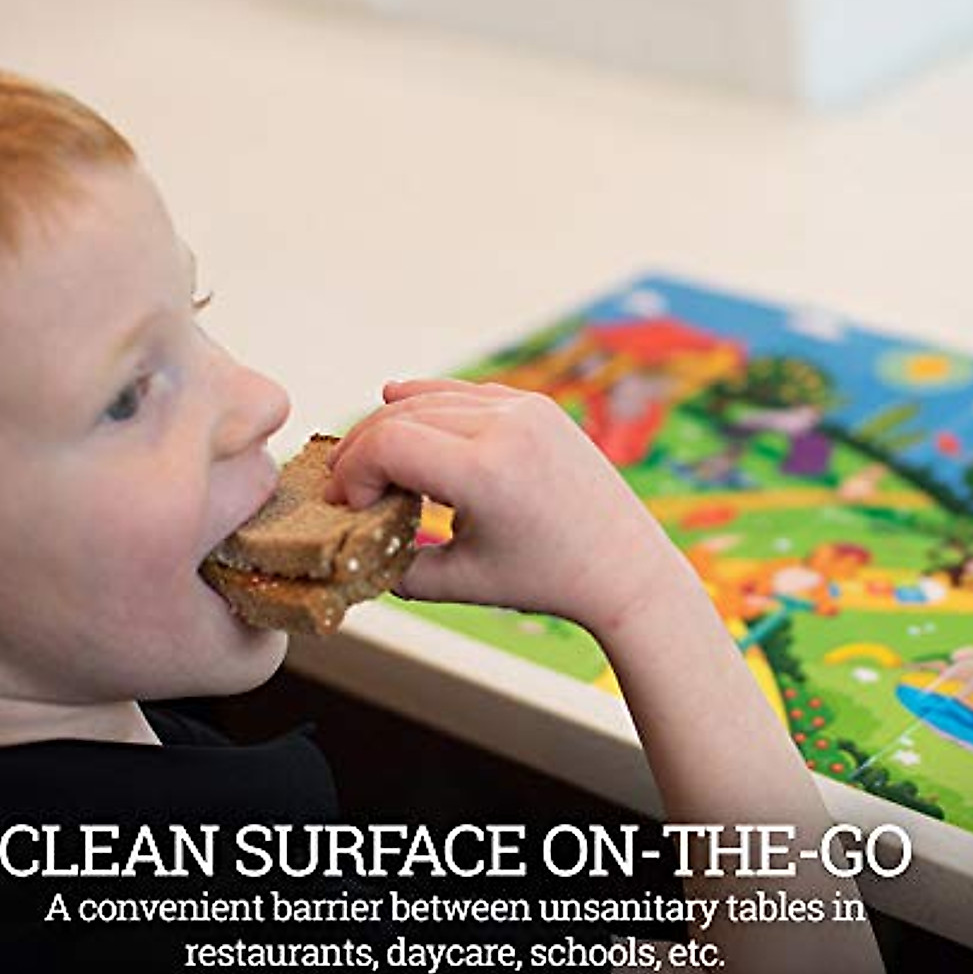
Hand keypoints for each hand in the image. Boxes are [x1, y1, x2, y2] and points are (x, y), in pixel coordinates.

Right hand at [323, 379, 684, 635]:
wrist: (625, 566)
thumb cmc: (546, 580)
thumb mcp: (460, 582)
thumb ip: (396, 564)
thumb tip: (353, 544)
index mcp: (486, 472)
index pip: (387, 444)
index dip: (353, 472)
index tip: (351, 506)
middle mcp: (506, 426)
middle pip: (399, 415)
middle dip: (362, 450)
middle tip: (347, 487)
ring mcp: (525, 408)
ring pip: (427, 397)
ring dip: (388, 425)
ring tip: (370, 463)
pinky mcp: (535, 404)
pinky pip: (462, 392)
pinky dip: (425, 402)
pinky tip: (396, 403)